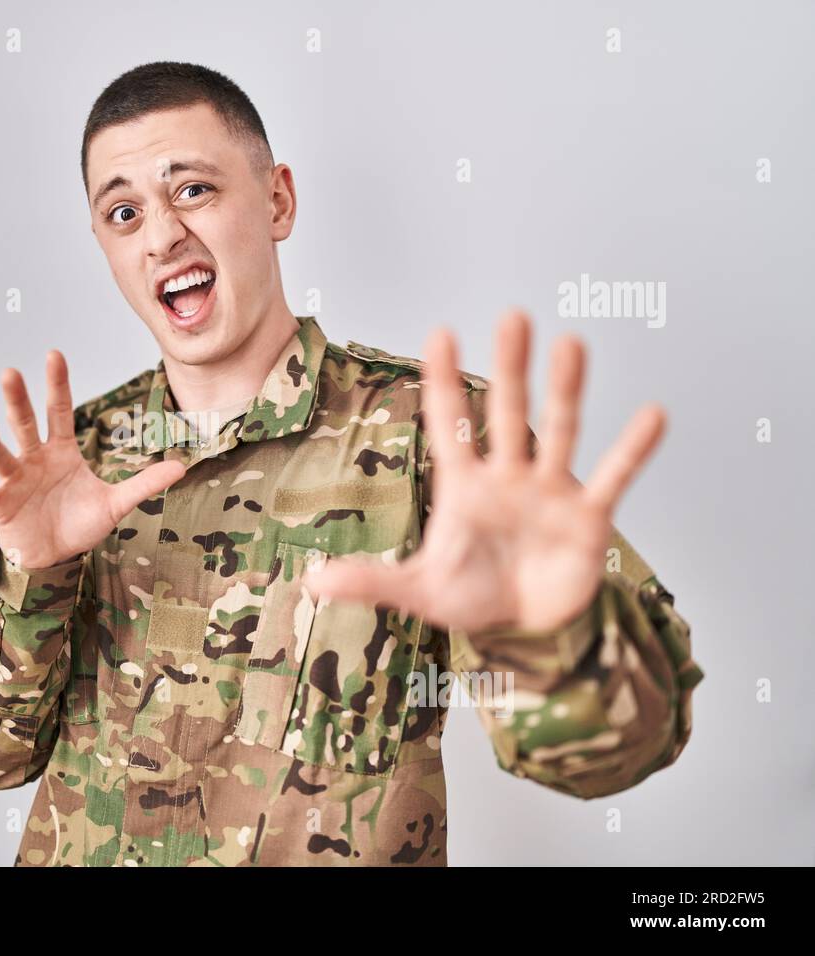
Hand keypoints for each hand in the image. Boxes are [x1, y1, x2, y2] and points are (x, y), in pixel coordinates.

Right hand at [0, 350, 185, 569]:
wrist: (56, 557)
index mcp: (61, 451)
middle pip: (25, 424)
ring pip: (2, 455)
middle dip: (18, 399)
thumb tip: (181, 467)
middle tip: (10, 372)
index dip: (57, 384)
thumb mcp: (115, 504)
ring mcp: (14, 480)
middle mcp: (34, 459)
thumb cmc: (80, 524)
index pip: (59, 411)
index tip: (53, 354)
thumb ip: (143, 484)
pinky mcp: (0, 506)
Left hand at [305, 311, 665, 634]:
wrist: (526, 631)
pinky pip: (614, 477)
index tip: (441, 333)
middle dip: (510, 368)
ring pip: (559, 430)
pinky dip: (632, 450)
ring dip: (566, 390)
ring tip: (571, 343)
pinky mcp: (589, 517)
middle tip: (512, 316)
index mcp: (463, 486)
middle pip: (508, 413)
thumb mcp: (418, 590)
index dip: (444, 382)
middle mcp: (508, 477)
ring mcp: (550, 492)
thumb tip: (310, 582)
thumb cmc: (471, 598)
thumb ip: (370, 583)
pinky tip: (652, 415)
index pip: (450, 424)